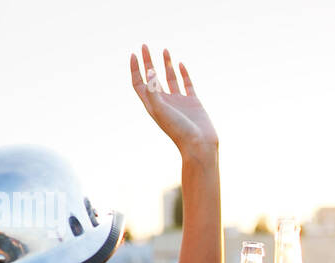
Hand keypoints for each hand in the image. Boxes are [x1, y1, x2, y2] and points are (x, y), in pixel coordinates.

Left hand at [130, 44, 218, 158]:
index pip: (139, 83)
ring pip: (170, 79)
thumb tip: (150, 70)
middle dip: (147, 62)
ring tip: (164, 50)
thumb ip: (153, 91)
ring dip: (166, 65)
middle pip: (152, 78)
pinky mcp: (193, 102)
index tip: (134, 55)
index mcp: (153, 105)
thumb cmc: (179, 131)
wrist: (200, 145)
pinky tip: (180, 64)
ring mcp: (179, 102)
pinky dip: (183, 74)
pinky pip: (186, 84)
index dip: (135, 69)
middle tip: (144, 46)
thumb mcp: (161, 110)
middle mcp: (164, 102)